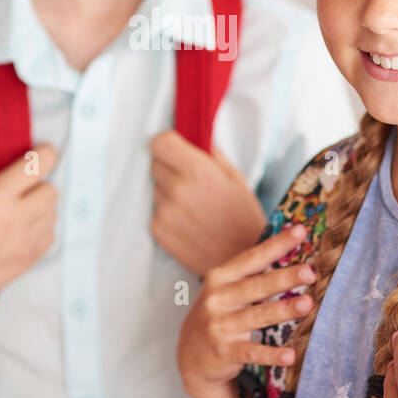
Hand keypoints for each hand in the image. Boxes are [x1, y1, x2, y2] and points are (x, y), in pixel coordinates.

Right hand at [0, 144, 58, 326]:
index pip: (39, 165)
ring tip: (18, 212)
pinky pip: (50, 234)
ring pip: (53, 213)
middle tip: (22, 189)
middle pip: (52, 190)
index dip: (45, 154)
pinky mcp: (30, 259)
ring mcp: (27, 241)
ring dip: (40, 208)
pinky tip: (20, 231)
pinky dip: (40, 228)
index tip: (43, 152)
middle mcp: (17, 217)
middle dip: (39, 184)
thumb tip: (10, 173)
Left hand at [150, 130, 267, 275]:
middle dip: (170, 167)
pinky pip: (155, 210)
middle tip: (190, 180)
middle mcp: (177, 190)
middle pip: (155, 163)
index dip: (168, 143)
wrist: (242, 259)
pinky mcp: (158, 230)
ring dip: (169, 191)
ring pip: (156, 188)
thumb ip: (209, 153)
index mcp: (197, 171)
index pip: (160, 142)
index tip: (176, 149)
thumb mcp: (235, 177)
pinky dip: (167, 212)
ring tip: (194, 205)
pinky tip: (189, 221)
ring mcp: (164, 212)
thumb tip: (191, 137)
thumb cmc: (243, 217)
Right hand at [178, 224, 314, 394]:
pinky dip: (271, 354)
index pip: (253, 257)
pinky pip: (253, 353)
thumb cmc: (218, 314)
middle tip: (310, 271)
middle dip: (285, 277)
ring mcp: (220, 325)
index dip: (277, 244)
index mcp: (221, 277)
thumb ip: (251, 274)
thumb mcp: (225, 289)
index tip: (301, 231)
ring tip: (307, 304)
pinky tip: (291, 355)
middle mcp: (218, 298)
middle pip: (258, 286)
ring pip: (258, 316)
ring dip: (283, 310)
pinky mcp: (225, 351)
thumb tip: (289, 250)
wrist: (191, 355)